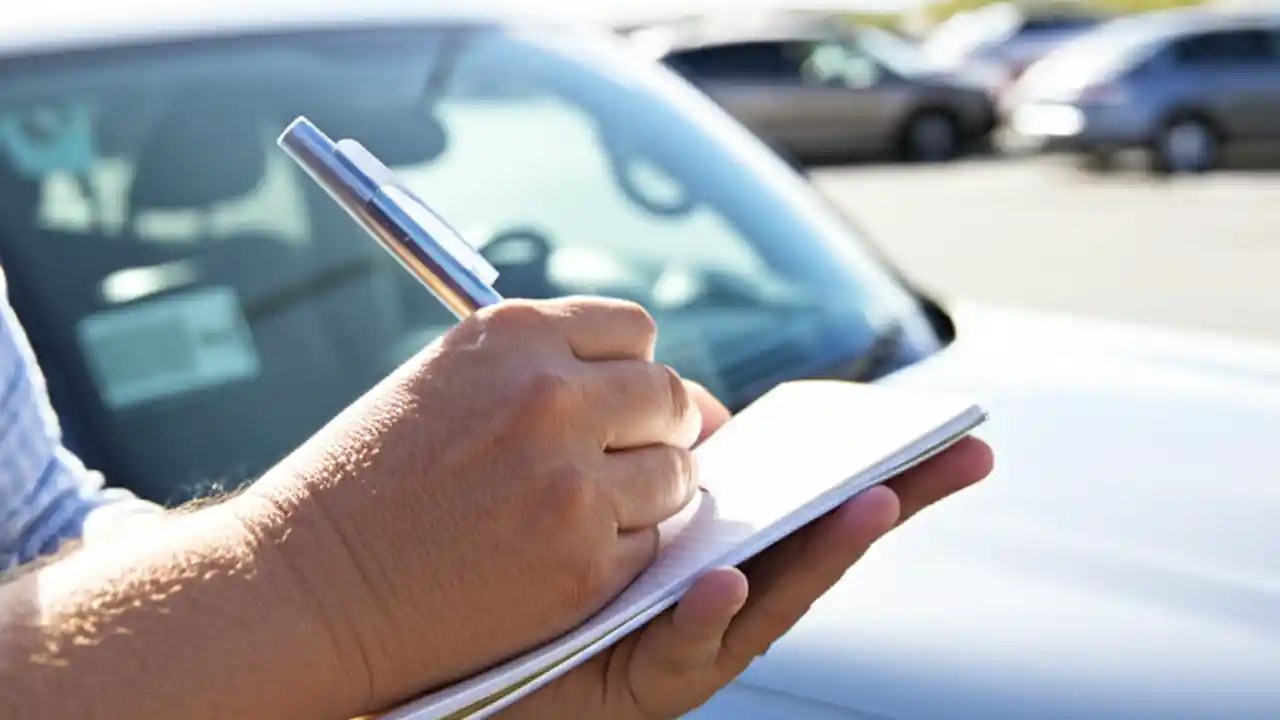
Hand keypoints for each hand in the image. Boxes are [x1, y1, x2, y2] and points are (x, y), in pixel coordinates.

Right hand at [232, 298, 703, 712]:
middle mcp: (549, 395)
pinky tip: (565, 552)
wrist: (307, 585)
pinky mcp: (582, 560)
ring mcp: (570, 480)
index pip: (634, 331)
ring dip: (650, 492)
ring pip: (677, 472)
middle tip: (617, 461)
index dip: (629, 372)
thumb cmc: (372, 482)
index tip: (614, 404)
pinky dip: (623, 550)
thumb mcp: (451, 383)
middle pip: (667, 395)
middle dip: (656, 428)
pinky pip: (652, 541)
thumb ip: (551, 372)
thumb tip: (683, 398)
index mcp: (513, 335)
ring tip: (588, 510)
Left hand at [506, 387, 993, 718]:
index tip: (943, 429)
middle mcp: (716, 598)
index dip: (877, 464)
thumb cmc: (513, 564)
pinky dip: (704, 616)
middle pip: (817, 545)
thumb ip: (652, 459)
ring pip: (766, 600)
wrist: (434, 635)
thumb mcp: (596, 494)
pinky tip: (720, 578)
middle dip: (896, 503)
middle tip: (960, 457)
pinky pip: (673, 646)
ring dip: (822, 553)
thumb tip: (703, 418)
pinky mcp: (634, 685)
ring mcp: (684, 644)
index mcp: (715, 545)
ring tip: (872, 502)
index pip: (808, 497)